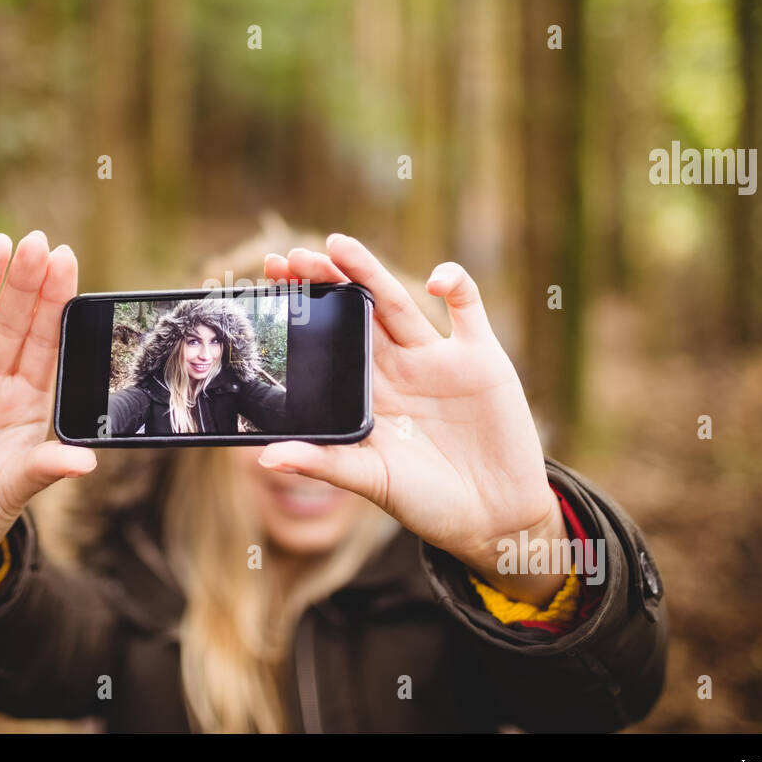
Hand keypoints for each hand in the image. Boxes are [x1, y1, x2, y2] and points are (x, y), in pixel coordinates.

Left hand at [259, 234, 566, 605]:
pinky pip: (467, 307)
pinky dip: (455, 284)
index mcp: (365, 392)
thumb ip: (324, 463)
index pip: (326, 340)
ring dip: (370, 271)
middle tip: (292, 256)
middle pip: (355, 312)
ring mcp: (437, 357)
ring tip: (337, 244)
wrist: (495, 517)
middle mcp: (396, 367)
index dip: (301, 313)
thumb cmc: (428, 502)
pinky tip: (435, 280)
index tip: (267, 288)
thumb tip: (266, 458)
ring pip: (398, 302)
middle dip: (325, 282)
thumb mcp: (372, 481)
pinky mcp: (481, 356)